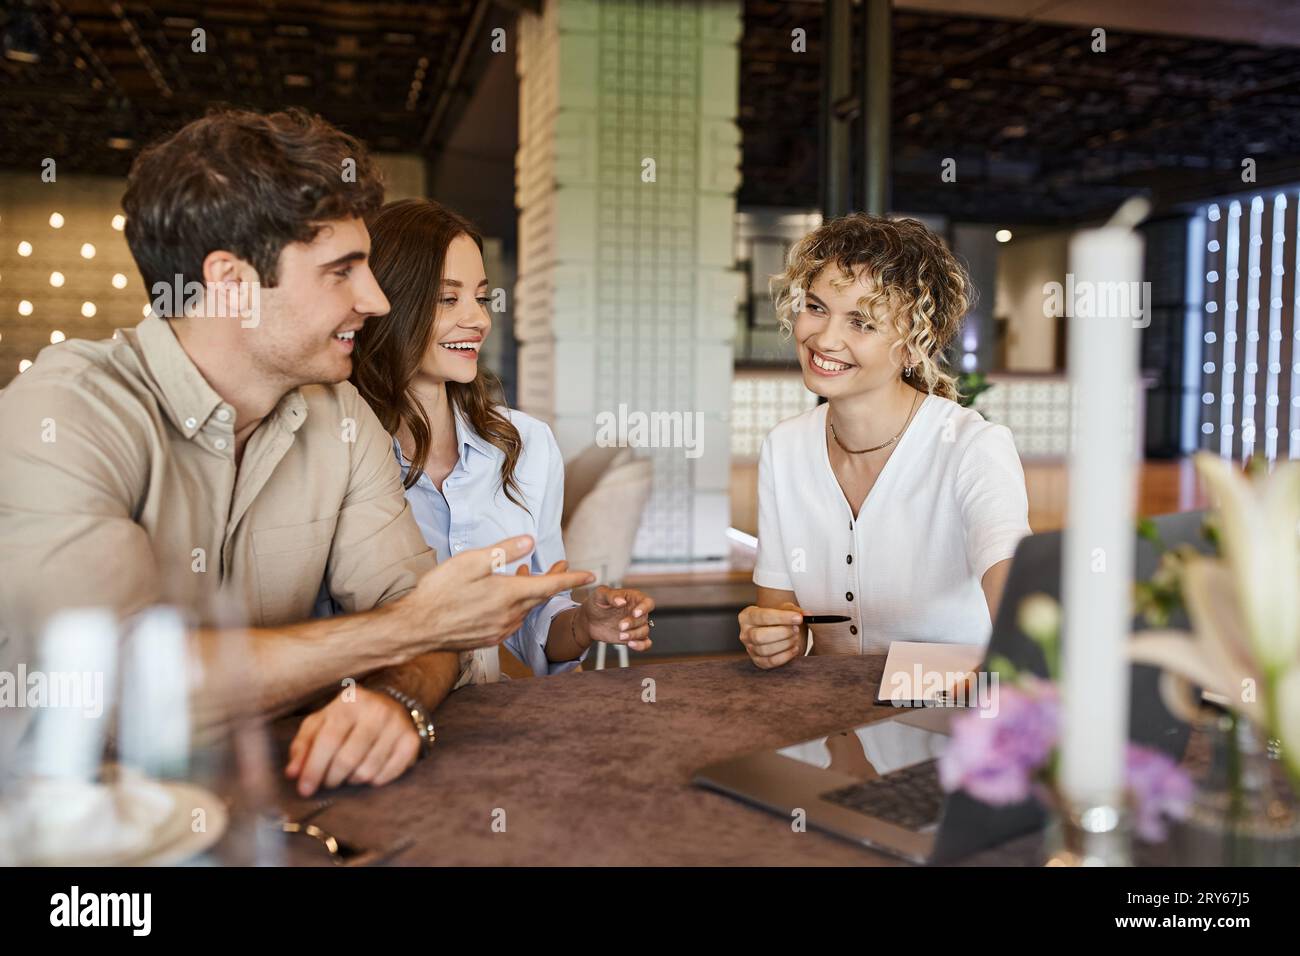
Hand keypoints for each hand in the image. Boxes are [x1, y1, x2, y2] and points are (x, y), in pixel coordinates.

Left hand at [285, 687, 421, 796]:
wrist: (390, 705)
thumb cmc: (348, 718)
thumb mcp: (321, 722)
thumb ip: (303, 745)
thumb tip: (292, 773)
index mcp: (349, 700)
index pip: (328, 740)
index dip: (313, 768)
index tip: (304, 790)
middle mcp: (377, 709)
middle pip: (348, 758)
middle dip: (332, 778)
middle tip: (328, 782)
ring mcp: (397, 724)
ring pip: (367, 770)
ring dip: (352, 780)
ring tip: (349, 773)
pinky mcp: (411, 740)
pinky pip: (388, 775)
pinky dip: (374, 781)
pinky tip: (369, 771)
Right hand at [400, 536, 595, 654]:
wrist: (417, 628)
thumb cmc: (440, 591)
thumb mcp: (471, 562)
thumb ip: (504, 551)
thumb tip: (531, 541)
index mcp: (509, 594)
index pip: (550, 585)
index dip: (572, 578)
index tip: (592, 575)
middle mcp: (510, 616)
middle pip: (541, 596)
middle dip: (553, 579)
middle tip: (563, 564)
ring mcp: (500, 630)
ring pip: (526, 609)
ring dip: (531, 592)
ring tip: (527, 575)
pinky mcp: (489, 639)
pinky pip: (512, 621)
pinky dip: (516, 606)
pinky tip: (505, 597)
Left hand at [579, 586, 655, 651]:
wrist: (589, 620)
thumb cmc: (597, 603)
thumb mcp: (600, 594)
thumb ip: (611, 595)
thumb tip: (622, 601)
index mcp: (634, 599)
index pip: (648, 602)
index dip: (644, 608)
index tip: (635, 613)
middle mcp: (638, 612)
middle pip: (644, 619)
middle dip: (633, 624)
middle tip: (620, 626)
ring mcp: (636, 626)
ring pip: (644, 632)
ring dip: (634, 635)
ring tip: (621, 636)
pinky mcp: (633, 637)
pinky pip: (644, 643)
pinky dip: (641, 645)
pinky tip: (631, 644)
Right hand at [738, 602, 805, 669]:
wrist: (778, 630)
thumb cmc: (780, 619)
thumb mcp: (786, 610)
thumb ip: (796, 611)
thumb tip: (807, 614)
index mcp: (747, 616)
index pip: (762, 616)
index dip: (782, 618)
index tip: (798, 618)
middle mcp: (745, 633)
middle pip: (759, 636)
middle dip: (782, 633)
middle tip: (796, 630)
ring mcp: (750, 648)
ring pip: (764, 650)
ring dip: (784, 644)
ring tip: (795, 638)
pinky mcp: (758, 661)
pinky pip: (770, 661)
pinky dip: (785, 656)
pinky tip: (794, 648)